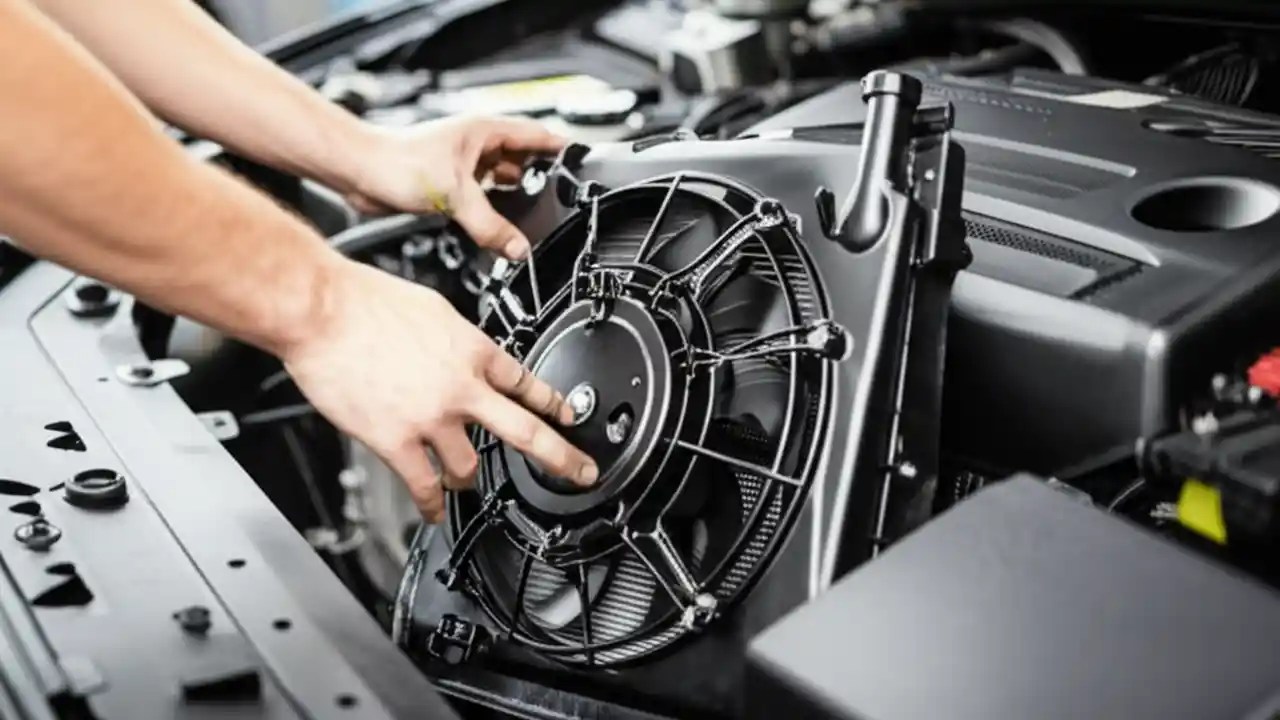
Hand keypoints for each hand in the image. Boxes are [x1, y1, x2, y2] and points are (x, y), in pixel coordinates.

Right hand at [282, 259, 597, 521]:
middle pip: (526, 432)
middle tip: (580, 472)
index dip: (552, 403)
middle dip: (561, 458)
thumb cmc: (365, 300)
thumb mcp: (432, 307)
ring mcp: (431, 419)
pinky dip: (433, 504)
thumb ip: (456, 338)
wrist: (321, 309)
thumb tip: (464, 351)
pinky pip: (424, 485)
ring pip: (470, 468)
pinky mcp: (396, 441)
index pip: (525, 382)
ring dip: (470, 479)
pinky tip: (436, 512)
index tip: (567, 416)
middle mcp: (461, 387)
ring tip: (465, 482)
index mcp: (473, 348)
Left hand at [342, 115, 565, 260]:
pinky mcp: (449, 186)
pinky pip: (480, 201)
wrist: (359, 172)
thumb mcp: (455, 195)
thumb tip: (517, 248)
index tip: (582, 161)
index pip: (536, 136)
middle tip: (557, 202)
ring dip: (511, 200)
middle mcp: (477, 146)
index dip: (560, 148)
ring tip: (528, 219)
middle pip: (521, 162)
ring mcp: (463, 166)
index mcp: (486, 132)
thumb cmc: (397, 161)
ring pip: (500, 183)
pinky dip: (489, 213)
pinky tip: (494, 228)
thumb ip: (490, 225)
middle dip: (538, 181)